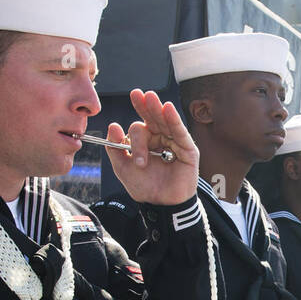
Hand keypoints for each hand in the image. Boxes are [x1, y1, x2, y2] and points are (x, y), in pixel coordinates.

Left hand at [106, 89, 200, 205]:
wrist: (160, 205)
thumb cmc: (145, 187)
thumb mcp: (122, 167)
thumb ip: (116, 148)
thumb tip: (112, 126)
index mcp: (147, 142)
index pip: (140, 127)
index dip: (135, 118)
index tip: (127, 107)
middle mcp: (162, 140)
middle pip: (154, 119)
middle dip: (146, 106)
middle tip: (138, 94)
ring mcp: (175, 144)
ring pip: (165, 124)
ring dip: (158, 110)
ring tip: (151, 98)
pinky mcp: (188, 151)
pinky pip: (180, 133)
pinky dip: (174, 120)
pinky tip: (168, 109)